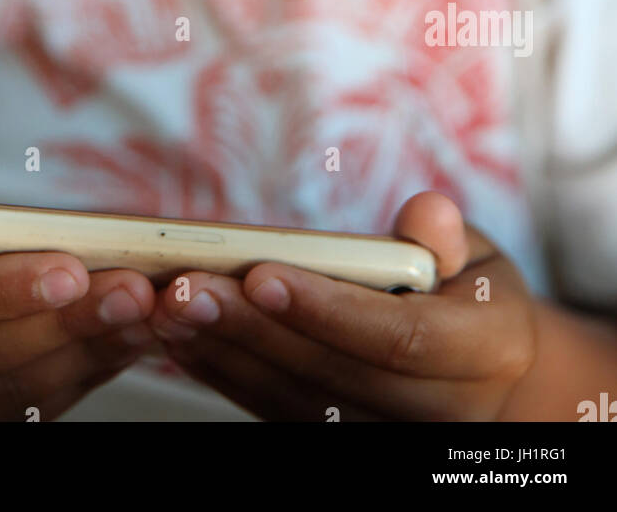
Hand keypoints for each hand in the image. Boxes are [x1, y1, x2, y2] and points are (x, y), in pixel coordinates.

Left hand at [147, 191, 536, 421]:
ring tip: (170, 308)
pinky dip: (227, 375)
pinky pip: (278, 412)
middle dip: (253, 330)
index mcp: (481, 354)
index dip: (327, 310)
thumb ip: (446, 238)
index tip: (262, 276)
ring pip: (296, 401)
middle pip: (333, 376)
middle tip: (188, 289)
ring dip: (225, 354)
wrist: (486, 378)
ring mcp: (387, 436)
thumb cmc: (467, 298)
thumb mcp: (474, 255)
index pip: (399, 339)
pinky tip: (185, 338)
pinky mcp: (344, 442)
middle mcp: (439, 412)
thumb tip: (426, 215)